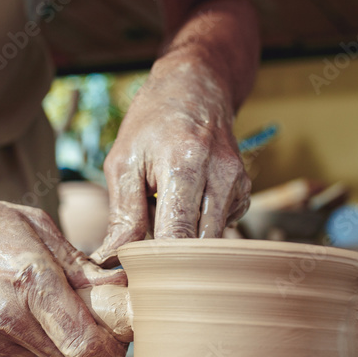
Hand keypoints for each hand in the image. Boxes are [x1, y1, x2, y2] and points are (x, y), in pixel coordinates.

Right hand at [0, 191, 128, 356]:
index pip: (88, 344)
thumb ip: (81, 268)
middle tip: (96, 322)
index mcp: (29, 280)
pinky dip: (30, 344)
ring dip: (60, 344)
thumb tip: (122, 293)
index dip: (113, 344)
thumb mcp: (35, 227)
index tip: (120, 330)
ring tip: (41, 305)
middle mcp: (5, 319)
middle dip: (95, 349)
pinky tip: (11, 312)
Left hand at [91, 62, 250, 265]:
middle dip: (171, 255)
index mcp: (184, 165)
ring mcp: (239, 183)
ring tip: (164, 211)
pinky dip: (200, 226)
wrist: (195, 87)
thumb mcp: (123, 161)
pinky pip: (222, 227)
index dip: (156, 262)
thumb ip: (122, 215)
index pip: (177, 237)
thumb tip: (111, 261)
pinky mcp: (246, 191)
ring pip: (212, 241)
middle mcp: (220, 175)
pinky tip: (186, 202)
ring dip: (186, 239)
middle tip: (146, 243)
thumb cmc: (152, 122)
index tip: (135, 269)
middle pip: (199, 246)